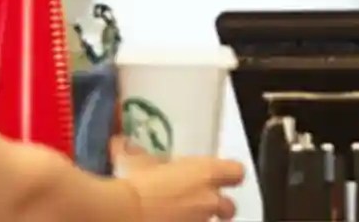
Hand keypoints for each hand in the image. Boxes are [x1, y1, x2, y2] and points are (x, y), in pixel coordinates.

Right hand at [111, 138, 245, 220]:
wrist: (122, 215)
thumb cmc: (134, 182)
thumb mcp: (136, 162)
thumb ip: (138, 154)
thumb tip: (123, 144)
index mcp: (206, 173)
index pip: (236, 172)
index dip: (228, 174)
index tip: (217, 175)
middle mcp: (209, 200)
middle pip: (229, 207)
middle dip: (219, 207)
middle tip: (199, 204)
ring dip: (198, 219)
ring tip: (177, 216)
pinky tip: (165, 221)